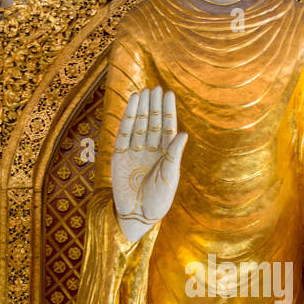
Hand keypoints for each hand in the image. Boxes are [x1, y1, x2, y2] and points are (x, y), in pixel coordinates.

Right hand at [110, 86, 187, 243]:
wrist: (137, 215)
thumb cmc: (158, 200)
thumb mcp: (169, 177)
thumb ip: (173, 154)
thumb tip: (183, 133)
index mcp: (166, 154)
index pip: (168, 127)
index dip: (168, 111)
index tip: (168, 94)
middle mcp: (151, 150)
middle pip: (153, 122)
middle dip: (154, 106)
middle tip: (156, 88)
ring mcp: (135, 151)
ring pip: (140, 124)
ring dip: (142, 108)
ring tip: (144, 91)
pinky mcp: (119, 155)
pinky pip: (124, 132)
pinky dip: (128, 117)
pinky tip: (132, 103)